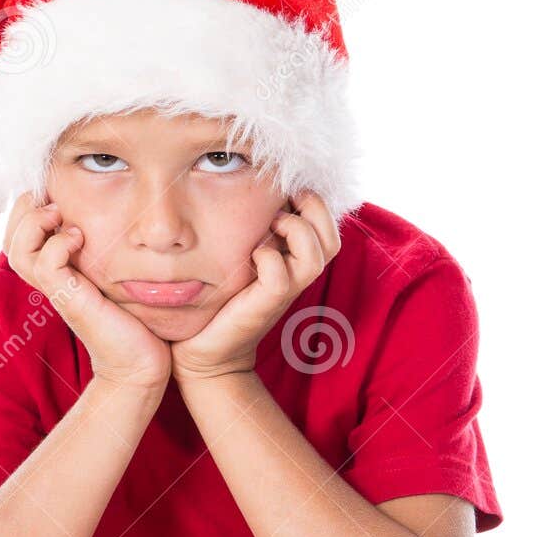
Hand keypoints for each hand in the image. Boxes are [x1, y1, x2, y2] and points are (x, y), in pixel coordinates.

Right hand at [2, 192, 171, 392]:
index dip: (28, 210)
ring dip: (35, 222)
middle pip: (10, 239)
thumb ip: (107, 252)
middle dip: (24, 210)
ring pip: (17, 249)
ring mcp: (56, 291)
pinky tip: (79, 238)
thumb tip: (119, 216)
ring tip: (60, 216)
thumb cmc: (134, 322)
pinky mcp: (69, 300)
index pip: (19, 234)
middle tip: (54, 203)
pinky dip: (57, 244)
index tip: (57, 197)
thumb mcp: (117, 276)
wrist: (140, 364)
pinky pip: (45, 264)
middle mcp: (50, 282)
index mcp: (56, 273)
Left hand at [170, 191, 342, 382]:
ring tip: (272, 223)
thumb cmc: (220, 298)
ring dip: (296, 229)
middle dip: (315, 208)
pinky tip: (252, 256)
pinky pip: (280, 275)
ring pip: (316, 253)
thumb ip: (256, 230)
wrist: (206, 348)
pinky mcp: (266, 304)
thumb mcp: (242, 256)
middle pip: (331, 238)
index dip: (315, 201)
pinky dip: (269, 258)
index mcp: (294, 260)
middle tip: (285, 200)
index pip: (327, 225)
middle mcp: (296, 275)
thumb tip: (255, 190)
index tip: (286, 188)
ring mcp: (285, 291)